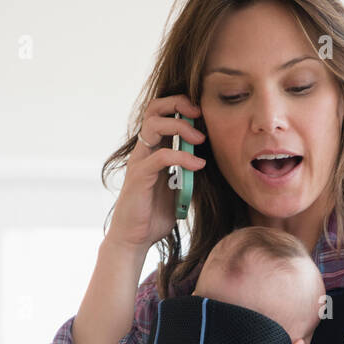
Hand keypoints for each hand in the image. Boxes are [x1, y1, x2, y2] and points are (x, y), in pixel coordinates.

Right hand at [105, 93, 207, 252]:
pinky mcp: (140, 177)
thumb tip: (208, 162)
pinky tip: (198, 166)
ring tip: (200, 140)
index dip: (180, 106)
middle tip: (199, 114)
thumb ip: (187, 173)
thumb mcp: (178, 190)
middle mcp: (143, 151)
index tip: (202, 114)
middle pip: (154, 110)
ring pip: (154, 126)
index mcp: (152, 151)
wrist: (135, 239)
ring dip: (180, 127)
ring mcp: (140, 162)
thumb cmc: (154, 216)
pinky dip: (183, 158)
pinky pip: (161, 157)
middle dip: (178, 104)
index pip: (161, 114)